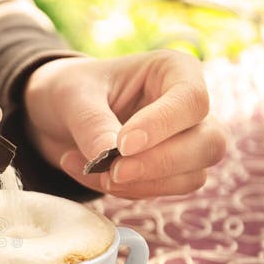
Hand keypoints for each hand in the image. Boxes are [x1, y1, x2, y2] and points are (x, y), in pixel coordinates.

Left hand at [23, 50, 226, 198]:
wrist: (55, 116)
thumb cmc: (69, 91)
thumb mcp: (72, 97)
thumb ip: (92, 124)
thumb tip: (111, 160)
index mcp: (174, 71)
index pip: (191, 100)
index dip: (161, 127)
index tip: (123, 145)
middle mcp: (188, 109)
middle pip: (208, 144)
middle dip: (158, 164)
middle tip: (111, 172)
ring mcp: (184, 143)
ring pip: (191, 177)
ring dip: (137, 184)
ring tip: (86, 168)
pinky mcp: (166, 173)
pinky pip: (158, 192)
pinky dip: (122, 191)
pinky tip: (88, 173)